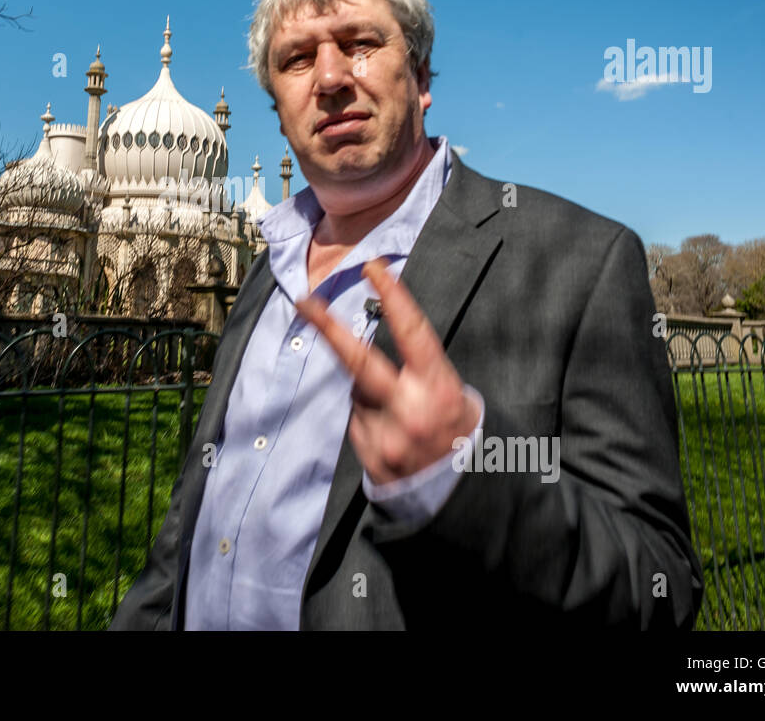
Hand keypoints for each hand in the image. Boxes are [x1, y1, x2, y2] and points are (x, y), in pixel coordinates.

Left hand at [294, 257, 480, 485]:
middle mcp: (409, 411)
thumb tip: (378, 352)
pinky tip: (393, 436)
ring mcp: (386, 437)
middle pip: (360, 362)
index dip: (394, 297)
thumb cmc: (460, 433)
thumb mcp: (458, 396)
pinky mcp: (370, 457)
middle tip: (305, 301)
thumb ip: (420, 372)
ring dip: (371, 396)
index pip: (413, 333)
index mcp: (439, 389)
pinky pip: (359, 423)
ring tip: (401, 416)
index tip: (374, 269)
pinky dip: (370, 422)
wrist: (459, 495)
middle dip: (329, 328)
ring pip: (359, 395)